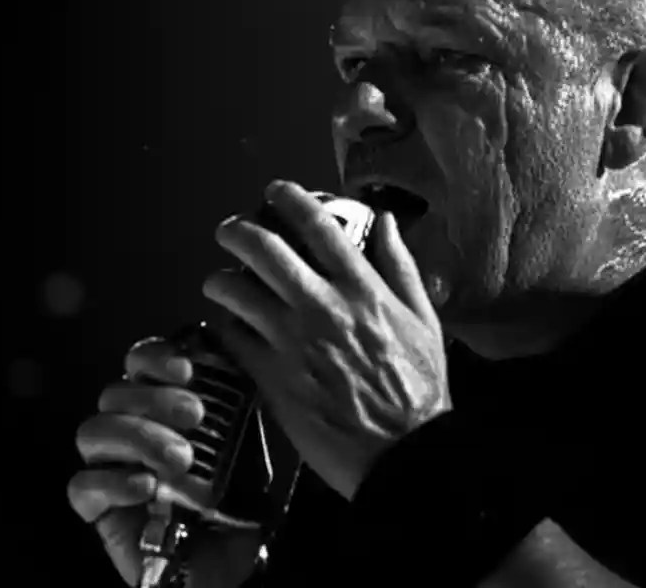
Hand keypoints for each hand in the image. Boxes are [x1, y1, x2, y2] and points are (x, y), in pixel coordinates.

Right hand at [67, 337, 262, 587]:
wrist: (242, 560)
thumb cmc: (254, 493)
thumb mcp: (266, 436)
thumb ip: (252, 391)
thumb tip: (243, 346)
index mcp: (166, 402)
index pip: (141, 361)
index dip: (156, 357)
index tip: (188, 369)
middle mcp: (134, 427)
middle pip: (115, 392)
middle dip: (153, 399)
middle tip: (195, 417)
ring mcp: (112, 467)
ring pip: (93, 431)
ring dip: (137, 437)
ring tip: (181, 461)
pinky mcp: (99, 509)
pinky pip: (82, 485)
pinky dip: (112, 481)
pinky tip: (148, 488)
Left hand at [202, 179, 449, 499]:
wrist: (402, 454)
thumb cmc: (419, 391)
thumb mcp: (425, 321)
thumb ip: (401, 267)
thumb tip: (388, 223)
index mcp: (362, 289)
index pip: (318, 225)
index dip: (289, 198)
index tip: (275, 191)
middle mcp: (322, 307)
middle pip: (262, 248)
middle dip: (237, 230)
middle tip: (230, 231)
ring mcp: (291, 342)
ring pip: (233, 290)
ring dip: (220, 279)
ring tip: (220, 282)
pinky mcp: (270, 377)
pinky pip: (229, 337)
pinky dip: (221, 324)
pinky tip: (226, 325)